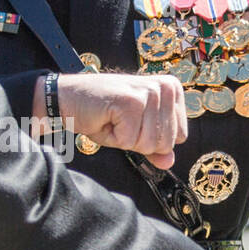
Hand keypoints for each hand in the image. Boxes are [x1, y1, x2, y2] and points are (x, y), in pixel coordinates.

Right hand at [33, 72, 186, 168]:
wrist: (68, 98)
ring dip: (124, 139)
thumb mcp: (134, 132)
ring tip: (113, 119)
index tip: (133, 122)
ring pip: (148, 144)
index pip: (180, 136)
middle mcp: (165, 87)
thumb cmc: (101, 113)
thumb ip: (155, 146)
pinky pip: (129, 141)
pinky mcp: (131, 101)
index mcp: (172, 90)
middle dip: (138, 141)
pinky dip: (113, 138)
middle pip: (166, 143)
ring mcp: (149, 92)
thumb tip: (170, 162)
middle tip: (121, 122)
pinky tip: (106, 118)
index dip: (152, 139)